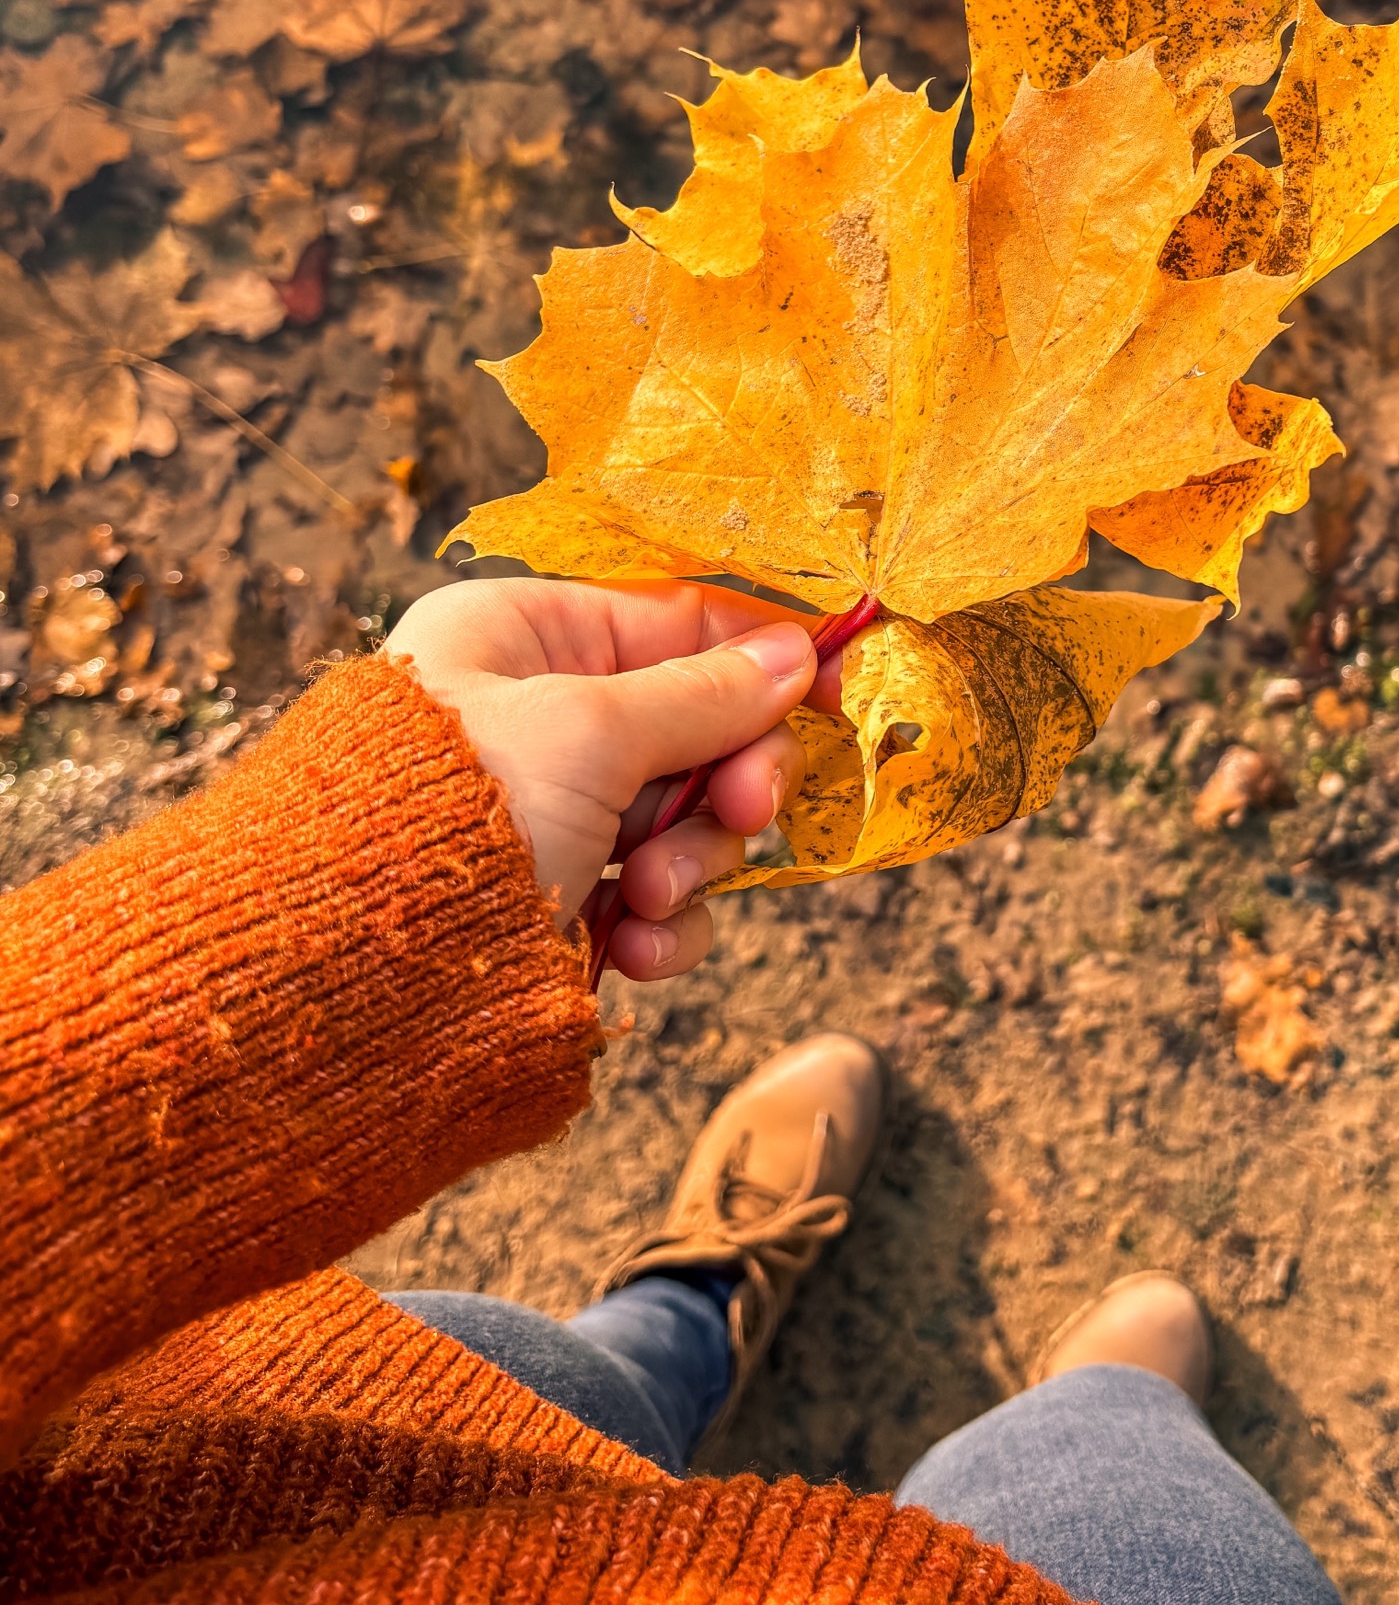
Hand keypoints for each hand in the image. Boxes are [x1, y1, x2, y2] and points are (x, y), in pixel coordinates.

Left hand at [386, 578, 840, 981]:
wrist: (350, 982)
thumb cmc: (452, 815)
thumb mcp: (588, 732)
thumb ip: (702, 696)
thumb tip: (795, 653)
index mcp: (520, 636)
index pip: (676, 622)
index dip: (764, 656)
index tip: (842, 687)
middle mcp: (533, 716)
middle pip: (695, 727)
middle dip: (726, 780)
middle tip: (746, 810)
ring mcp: (547, 814)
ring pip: (684, 820)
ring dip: (690, 863)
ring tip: (650, 896)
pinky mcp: (557, 901)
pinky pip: (653, 899)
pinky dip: (661, 926)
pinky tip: (635, 950)